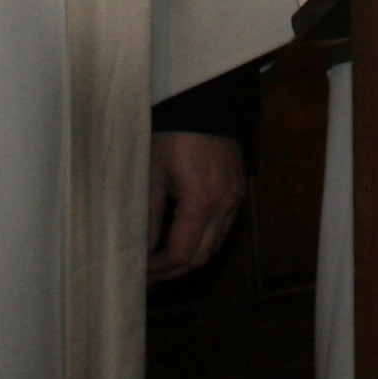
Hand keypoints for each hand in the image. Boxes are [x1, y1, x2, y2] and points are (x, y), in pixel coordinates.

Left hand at [149, 130, 247, 280]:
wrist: (207, 103)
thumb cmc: (173, 135)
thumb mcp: (153, 173)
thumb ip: (147, 216)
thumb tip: (138, 250)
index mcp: (201, 203)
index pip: (181, 254)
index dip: (159, 269)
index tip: (140, 272)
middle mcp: (224, 206)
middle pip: (201, 257)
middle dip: (173, 270)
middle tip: (149, 275)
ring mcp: (235, 199)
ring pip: (214, 246)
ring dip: (189, 257)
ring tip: (162, 260)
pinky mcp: (238, 191)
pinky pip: (223, 228)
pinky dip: (203, 240)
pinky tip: (183, 236)